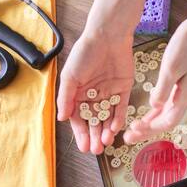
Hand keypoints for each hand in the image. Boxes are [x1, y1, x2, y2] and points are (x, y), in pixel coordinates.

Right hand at [57, 27, 134, 154]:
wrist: (107, 35)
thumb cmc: (85, 53)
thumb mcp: (70, 76)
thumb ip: (66, 98)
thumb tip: (62, 119)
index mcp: (77, 94)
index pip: (79, 119)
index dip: (81, 133)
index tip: (83, 147)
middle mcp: (93, 95)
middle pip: (94, 121)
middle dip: (94, 136)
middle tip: (97, 150)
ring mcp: (109, 92)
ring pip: (107, 117)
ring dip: (106, 131)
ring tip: (106, 143)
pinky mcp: (123, 88)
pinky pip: (121, 107)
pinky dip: (118, 118)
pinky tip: (115, 128)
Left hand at [124, 16, 186, 143]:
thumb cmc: (186, 46)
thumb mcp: (171, 68)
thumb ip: (162, 90)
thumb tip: (154, 106)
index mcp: (185, 95)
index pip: (168, 121)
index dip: (151, 129)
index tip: (134, 130)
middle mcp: (186, 96)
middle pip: (166, 121)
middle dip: (148, 131)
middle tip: (129, 138)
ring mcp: (184, 90)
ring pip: (166, 114)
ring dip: (150, 123)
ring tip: (134, 130)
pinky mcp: (181, 83)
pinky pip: (167, 103)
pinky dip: (156, 111)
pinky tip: (146, 114)